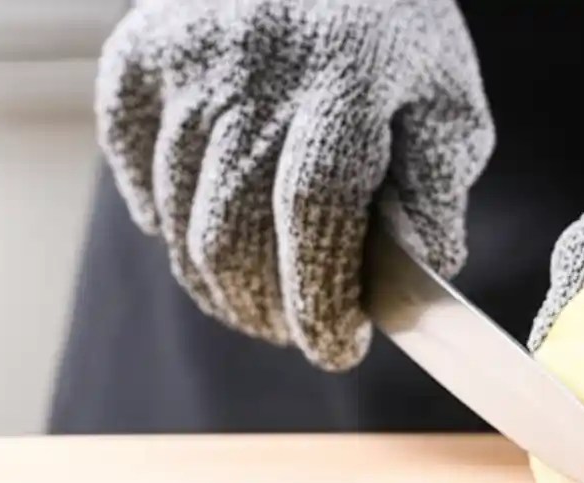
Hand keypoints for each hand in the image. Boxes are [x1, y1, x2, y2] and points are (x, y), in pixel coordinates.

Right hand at [96, 0, 493, 369]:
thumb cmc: (393, 33)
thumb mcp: (448, 99)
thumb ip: (438, 189)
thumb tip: (420, 272)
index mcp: (346, 77)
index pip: (315, 214)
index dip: (319, 299)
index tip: (338, 348)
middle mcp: (254, 69)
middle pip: (232, 233)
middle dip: (267, 311)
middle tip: (298, 332)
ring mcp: (185, 64)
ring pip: (180, 221)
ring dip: (221, 287)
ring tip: (262, 303)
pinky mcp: (135, 61)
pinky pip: (138, 178)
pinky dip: (168, 229)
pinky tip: (210, 238)